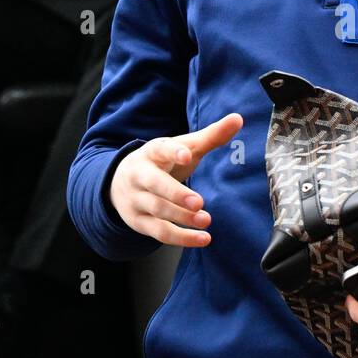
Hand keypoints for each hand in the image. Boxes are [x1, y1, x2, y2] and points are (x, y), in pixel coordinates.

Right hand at [108, 112, 242, 246]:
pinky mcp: (139, 222)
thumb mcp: (182, 147)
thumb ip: (211, 136)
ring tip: (206, 221)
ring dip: (182, 218)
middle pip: (155, 185)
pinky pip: (159, 233)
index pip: (161, 149)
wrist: (119, 183)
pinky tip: (202, 239)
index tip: (188, 155)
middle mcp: (139, 175)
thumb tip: (239, 118)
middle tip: (198, 202)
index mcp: (151, 152)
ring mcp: (137, 200)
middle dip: (176, 194)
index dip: (173, 152)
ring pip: (157, 210)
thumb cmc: (161, 162)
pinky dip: (181, 238)